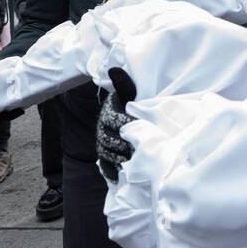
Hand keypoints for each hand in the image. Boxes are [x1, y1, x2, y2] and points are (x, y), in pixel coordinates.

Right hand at [96, 67, 137, 182]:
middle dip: (127, 145)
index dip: (130, 125)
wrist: (124, 117)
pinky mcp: (104, 156)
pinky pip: (105, 166)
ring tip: (136, 161)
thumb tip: (114, 68)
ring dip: (121, 159)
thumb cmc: (129, 105)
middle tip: (143, 149)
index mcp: (109, 114)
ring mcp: (102, 144)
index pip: (118, 121)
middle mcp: (102, 130)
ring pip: (109, 154)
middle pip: (112, 140)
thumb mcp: (129, 93)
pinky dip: (110, 173)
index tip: (143, 128)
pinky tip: (118, 179)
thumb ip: (124, 84)